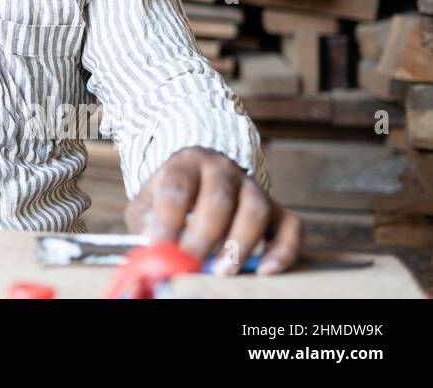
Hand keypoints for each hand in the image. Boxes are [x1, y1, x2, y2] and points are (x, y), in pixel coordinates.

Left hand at [126, 146, 301, 274]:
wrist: (201, 175)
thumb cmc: (171, 196)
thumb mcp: (148, 201)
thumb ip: (145, 222)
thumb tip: (151, 249)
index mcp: (186, 164)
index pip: (178, 188)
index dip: (169, 219)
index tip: (160, 247)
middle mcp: (222, 169)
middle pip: (219, 198)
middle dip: (204, 234)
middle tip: (191, 261)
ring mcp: (252, 187)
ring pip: (255, 209)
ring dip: (240, 243)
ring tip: (223, 271)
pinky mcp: (277, 207)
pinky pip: (290, 226)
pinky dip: (283, 250)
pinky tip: (266, 271)